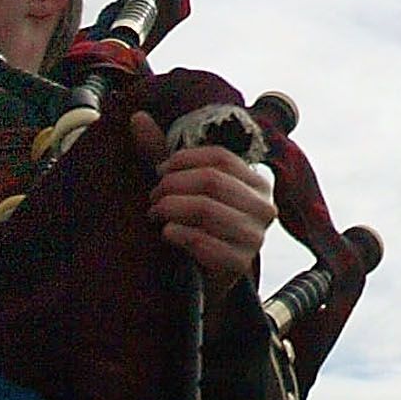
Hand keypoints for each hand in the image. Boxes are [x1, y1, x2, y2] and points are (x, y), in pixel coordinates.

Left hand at [131, 110, 276, 298]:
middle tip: (152, 198)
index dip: (184, 159)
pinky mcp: (240, 264)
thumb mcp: (182, 189)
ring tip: (155, 215)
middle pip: (213, 181)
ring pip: (207, 209)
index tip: (159, 170)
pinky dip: (179, 235)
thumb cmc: (194, 228)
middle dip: (173, 186)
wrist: (203, 284)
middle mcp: (264, 208)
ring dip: (171, 210)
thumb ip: (161, 154)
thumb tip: (136, 116)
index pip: (221, 158)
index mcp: (257, 184)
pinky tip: (166, 234)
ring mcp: (255, 238)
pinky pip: (204, 242)